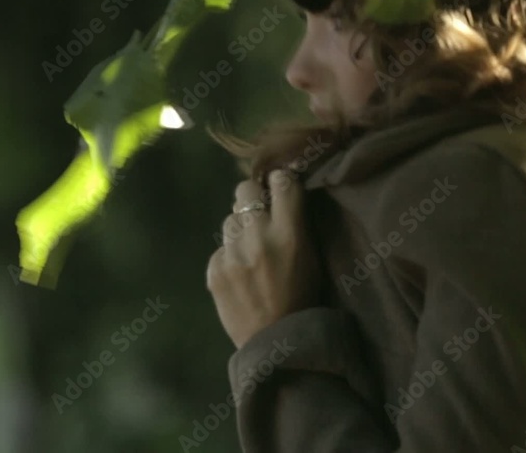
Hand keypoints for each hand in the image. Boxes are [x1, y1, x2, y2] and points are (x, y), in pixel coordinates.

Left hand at [206, 169, 321, 348]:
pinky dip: (229, 257)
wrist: (276, 345)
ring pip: (230, 220)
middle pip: (244, 190)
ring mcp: (232, 254)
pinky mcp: (213, 269)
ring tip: (251, 254)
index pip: (282, 181)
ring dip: (240, 230)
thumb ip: (296, 225)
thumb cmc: (302, 299)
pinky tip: (240, 275)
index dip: (280, 181)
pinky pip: (220, 249)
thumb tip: (281, 192)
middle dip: (252, 198)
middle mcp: (258, 237)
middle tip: (260, 215)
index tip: (280, 188)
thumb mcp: (312, 258)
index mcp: (290, 234)